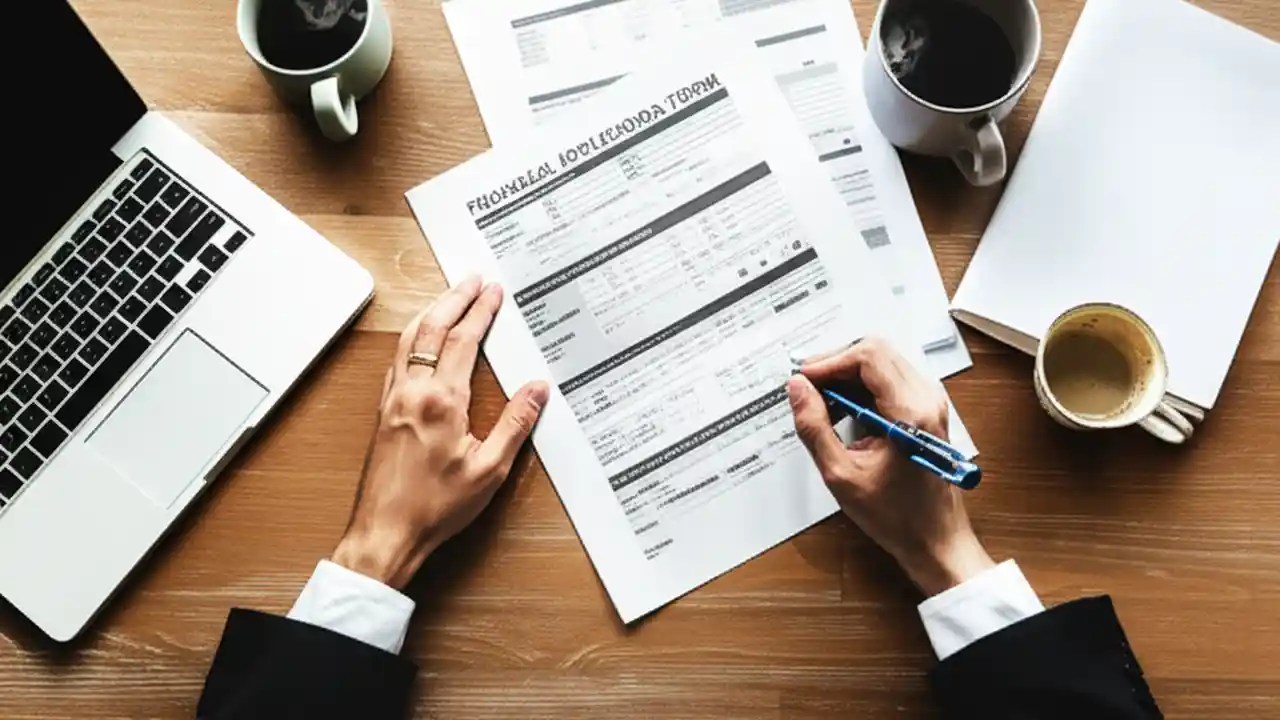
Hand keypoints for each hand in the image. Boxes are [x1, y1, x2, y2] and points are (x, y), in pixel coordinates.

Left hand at [332, 277, 548, 589]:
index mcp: (442, 401)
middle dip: (455, 299)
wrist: (385, 532)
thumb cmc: (435, 507)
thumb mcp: (490, 469)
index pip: (464, 341)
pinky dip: (413, 335)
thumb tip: (538, 389)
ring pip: (409, 338)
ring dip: (431, 312)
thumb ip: (516, 424)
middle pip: (433, 328)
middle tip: (473, 279)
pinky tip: (420, 337)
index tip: (494, 292)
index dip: (481, 312)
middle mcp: (412, 391)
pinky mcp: (383, 411)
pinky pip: (398, 358)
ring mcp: (393, 399)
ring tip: (449, 296)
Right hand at [786, 338, 992, 596]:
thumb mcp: (842, 475)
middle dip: (835, 365)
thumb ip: (814, 427)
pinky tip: (843, 414)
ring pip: (880, 362)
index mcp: (911, 412)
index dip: (828, 362)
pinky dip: (860, 388)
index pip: (867, 356)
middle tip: (807, 389)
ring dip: (846, 376)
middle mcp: (926, 398)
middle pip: (874, 352)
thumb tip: (797, 389)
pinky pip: (888, 380)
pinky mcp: (925, 408)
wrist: (936, 538)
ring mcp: (929, 401)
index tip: (802, 381)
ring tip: (822, 406)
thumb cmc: (898, 516)